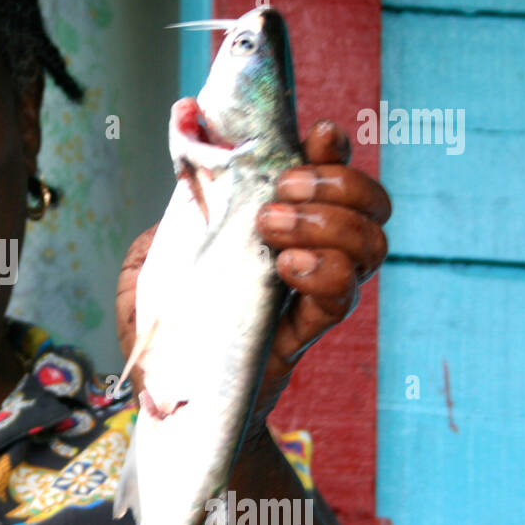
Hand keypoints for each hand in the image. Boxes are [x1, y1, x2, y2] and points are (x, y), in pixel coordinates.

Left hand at [116, 110, 389, 428]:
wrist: (161, 400)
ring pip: (371, 248)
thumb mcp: (151, 256)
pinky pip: (341, 299)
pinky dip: (322, 272)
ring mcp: (310, 297)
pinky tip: (285, 266)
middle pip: (372, 208)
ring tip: (273, 228)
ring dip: (331, 223)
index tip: (318, 135)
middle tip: (281, 192)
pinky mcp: (302, 336)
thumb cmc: (160, 328)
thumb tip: (186, 124)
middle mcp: (308, 257)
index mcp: (277, 230)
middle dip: (340, 184)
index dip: (335, 152)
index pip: (331, 178)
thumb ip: (175, 201)